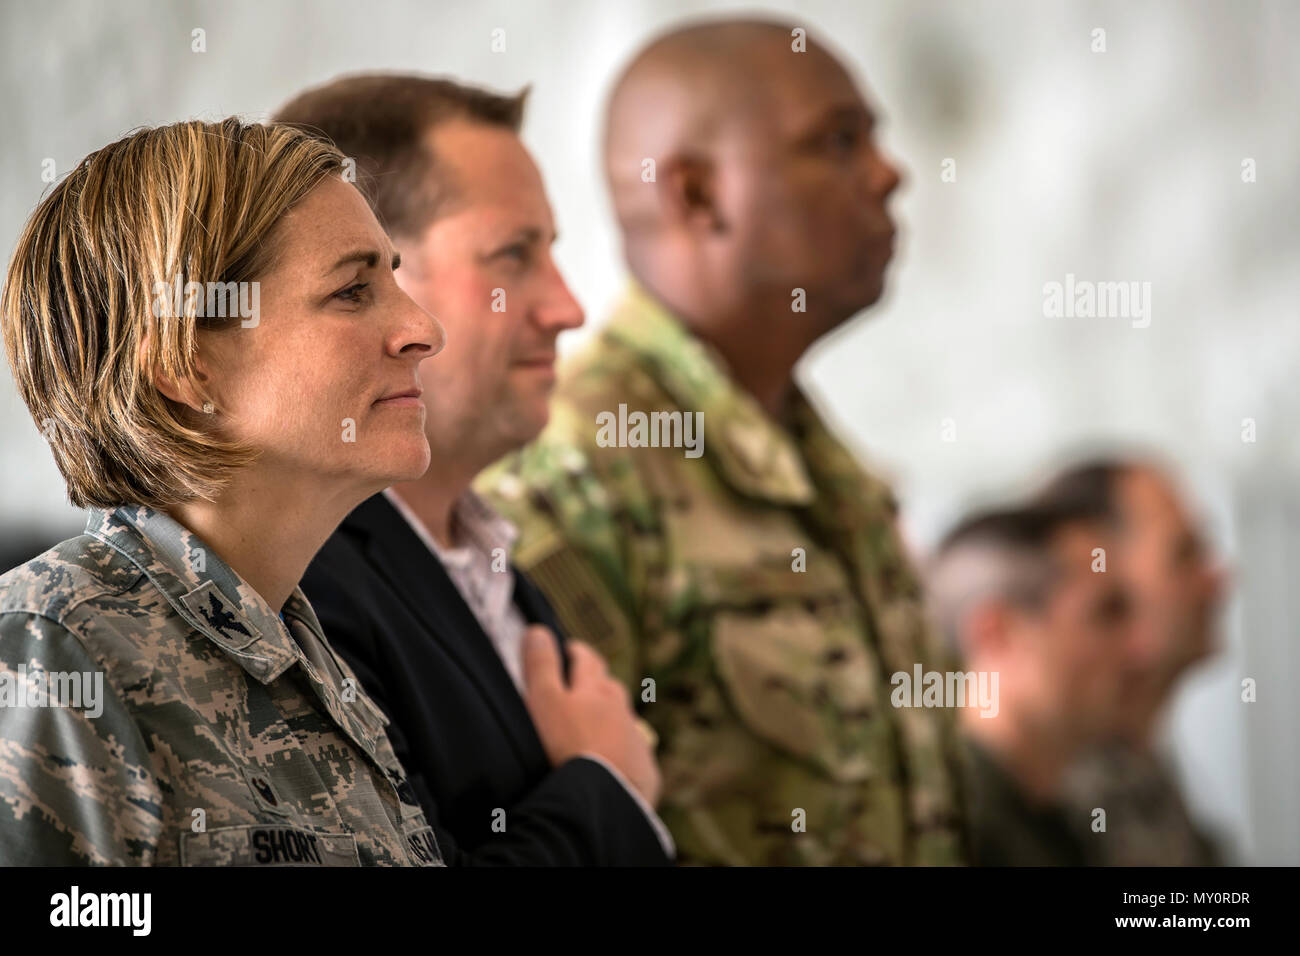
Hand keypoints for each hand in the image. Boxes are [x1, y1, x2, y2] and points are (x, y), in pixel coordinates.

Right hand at [522, 625, 661, 805]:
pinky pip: (633, 754)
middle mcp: (620, 709)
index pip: (588, 660)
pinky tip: (613, 763)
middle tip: (582, 685)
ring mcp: (635, 739)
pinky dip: (622, 752)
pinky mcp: (644, 770)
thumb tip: (538, 630)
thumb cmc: (568, 745)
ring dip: (611, 718)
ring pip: (624, 720)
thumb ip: (541, 665)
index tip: (570, 649)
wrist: (606, 797)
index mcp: (595, 689)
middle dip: (597, 682)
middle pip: (610, 687)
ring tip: (595, 727)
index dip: (578, 652)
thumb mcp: (544, 701)